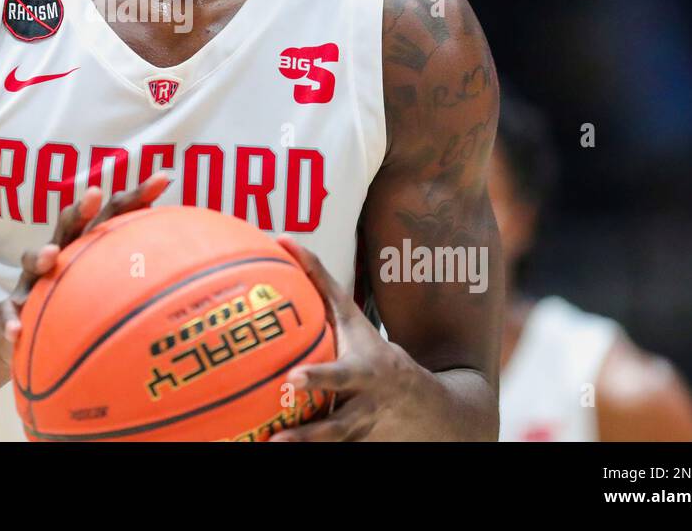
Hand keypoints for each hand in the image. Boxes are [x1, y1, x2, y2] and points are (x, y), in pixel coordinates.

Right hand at [0, 173, 169, 363]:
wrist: (28, 337)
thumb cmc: (79, 307)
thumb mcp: (109, 290)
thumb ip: (142, 278)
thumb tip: (199, 275)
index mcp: (88, 246)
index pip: (116, 214)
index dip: (138, 196)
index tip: (165, 178)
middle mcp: (59, 254)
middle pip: (70, 223)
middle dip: (84, 209)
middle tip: (96, 195)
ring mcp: (32, 280)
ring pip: (30, 260)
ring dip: (39, 255)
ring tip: (49, 257)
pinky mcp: (12, 307)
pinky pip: (6, 310)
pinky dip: (8, 319)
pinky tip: (15, 331)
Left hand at [269, 237, 430, 440]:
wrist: (426, 410)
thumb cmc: (374, 351)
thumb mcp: (352, 318)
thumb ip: (320, 280)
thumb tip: (282, 239)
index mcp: (366, 374)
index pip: (342, 376)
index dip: (320, 378)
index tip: (293, 378)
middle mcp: (363, 409)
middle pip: (338, 427)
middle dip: (311, 434)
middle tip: (276, 438)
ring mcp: (358, 436)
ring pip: (330, 446)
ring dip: (302, 449)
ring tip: (268, 448)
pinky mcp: (352, 449)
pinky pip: (327, 453)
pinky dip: (305, 451)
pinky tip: (265, 447)